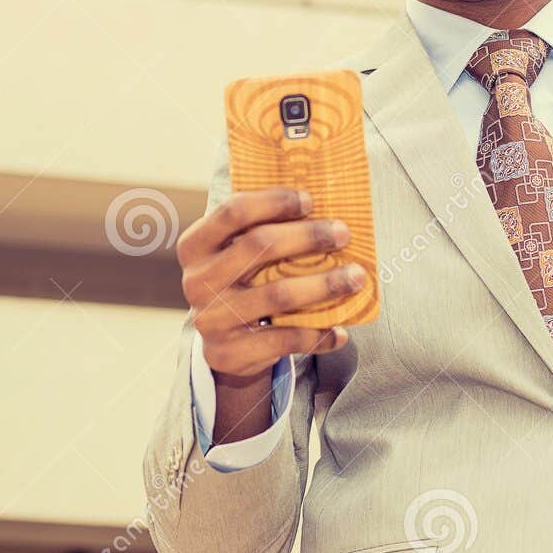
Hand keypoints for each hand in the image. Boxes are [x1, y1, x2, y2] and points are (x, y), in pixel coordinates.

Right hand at [176, 187, 359, 378]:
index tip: (310, 200)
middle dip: (308, 236)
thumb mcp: (236, 254)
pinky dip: (318, 334)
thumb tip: (321, 207)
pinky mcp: (229, 352)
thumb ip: (262, 230)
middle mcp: (197, 281)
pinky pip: (283, 339)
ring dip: (324, 284)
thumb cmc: (241, 284)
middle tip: (343, 233)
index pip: (233, 211)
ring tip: (356, 277)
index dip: (274, 201)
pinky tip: (340, 330)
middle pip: (259, 246)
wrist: (223, 347)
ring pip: (278, 294)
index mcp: (195, 246)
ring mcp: (211, 318)